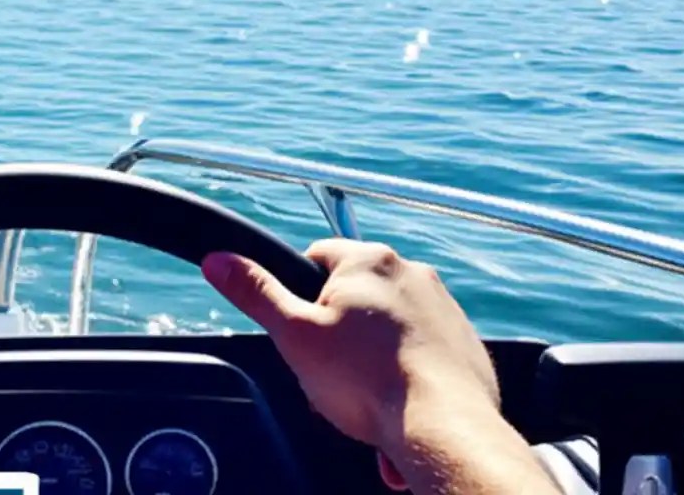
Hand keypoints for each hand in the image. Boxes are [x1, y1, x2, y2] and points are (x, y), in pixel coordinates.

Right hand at [203, 240, 557, 493]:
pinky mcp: (464, 339)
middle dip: (340, 330)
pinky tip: (398, 396)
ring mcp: (443, 305)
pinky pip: (424, 346)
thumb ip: (255, 293)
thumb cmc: (368, 381)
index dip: (301, 297)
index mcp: (367, 261)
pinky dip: (409, 368)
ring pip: (390, 323)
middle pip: (355, 294)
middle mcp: (412, 272)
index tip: (305, 331)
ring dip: (374, 351)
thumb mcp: (293, 335)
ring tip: (367, 390)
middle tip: (331, 369)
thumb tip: (219, 260)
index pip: (316, 258)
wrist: (443, 425)